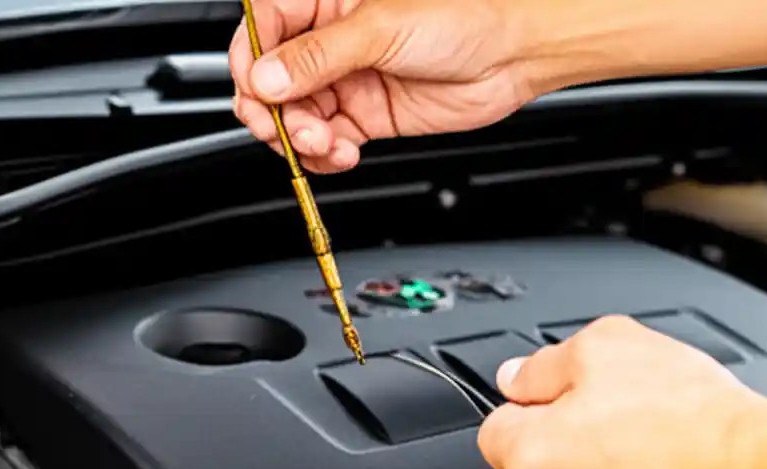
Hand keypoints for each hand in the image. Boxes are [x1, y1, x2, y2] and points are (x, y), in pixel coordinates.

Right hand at [228, 0, 539, 173]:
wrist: (514, 53)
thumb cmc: (464, 14)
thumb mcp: (380, 29)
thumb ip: (318, 57)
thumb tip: (266, 78)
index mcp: (324, 0)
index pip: (262, 29)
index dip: (252, 62)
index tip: (258, 89)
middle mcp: (330, 39)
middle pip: (271, 80)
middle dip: (271, 110)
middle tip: (284, 129)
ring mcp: (346, 78)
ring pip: (295, 116)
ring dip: (300, 138)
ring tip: (323, 144)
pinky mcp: (366, 114)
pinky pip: (326, 142)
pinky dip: (324, 156)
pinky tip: (339, 153)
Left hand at [477, 316, 766, 468]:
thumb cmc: (690, 416)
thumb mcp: (606, 346)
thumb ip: (545, 363)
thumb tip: (518, 377)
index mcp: (530, 456)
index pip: (495, 425)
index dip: (532, 400)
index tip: (563, 392)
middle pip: (532, 464)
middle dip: (561, 436)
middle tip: (614, 409)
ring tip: (647, 440)